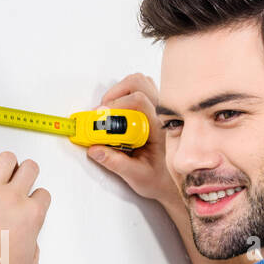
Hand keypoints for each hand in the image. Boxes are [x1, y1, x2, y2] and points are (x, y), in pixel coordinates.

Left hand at [0, 152, 50, 263]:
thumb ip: (35, 251)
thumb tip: (30, 246)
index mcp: (31, 215)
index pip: (43, 194)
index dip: (36, 198)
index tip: (29, 202)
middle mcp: (14, 199)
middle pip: (30, 168)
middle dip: (26, 173)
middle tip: (18, 182)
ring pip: (7, 158)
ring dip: (7, 164)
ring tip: (0, 174)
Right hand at [85, 73, 180, 211]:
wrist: (168, 182)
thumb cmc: (156, 177)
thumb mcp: (136, 176)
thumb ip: (115, 163)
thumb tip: (95, 149)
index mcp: (159, 127)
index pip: (139, 101)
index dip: (116, 104)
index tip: (100, 116)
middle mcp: (160, 113)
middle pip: (138, 83)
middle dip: (115, 93)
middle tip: (102, 112)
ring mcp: (157, 108)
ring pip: (139, 82)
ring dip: (119, 91)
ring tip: (108, 111)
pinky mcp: (152, 108)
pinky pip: (139, 89)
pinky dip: (124, 94)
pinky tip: (117, 112)